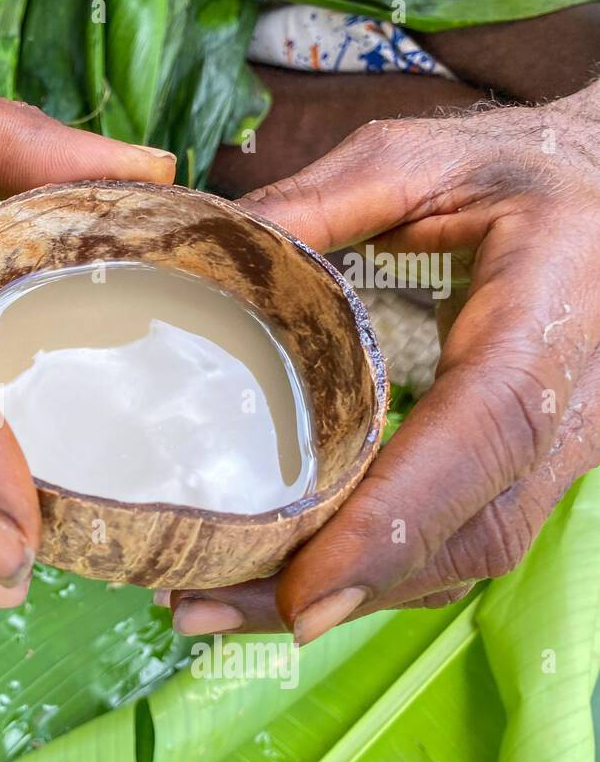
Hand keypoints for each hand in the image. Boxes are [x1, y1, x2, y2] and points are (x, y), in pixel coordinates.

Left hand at [160, 85, 599, 640]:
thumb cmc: (521, 172)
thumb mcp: (420, 158)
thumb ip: (318, 202)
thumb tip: (201, 261)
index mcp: (551, 306)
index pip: (487, 429)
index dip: (399, 520)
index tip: (304, 595)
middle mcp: (574, 399)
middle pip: (471, 529)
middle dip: (340, 584)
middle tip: (200, 603)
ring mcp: (563, 448)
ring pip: (466, 557)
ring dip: (344, 595)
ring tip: (211, 602)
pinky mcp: (530, 468)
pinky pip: (460, 542)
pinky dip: (373, 574)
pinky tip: (280, 579)